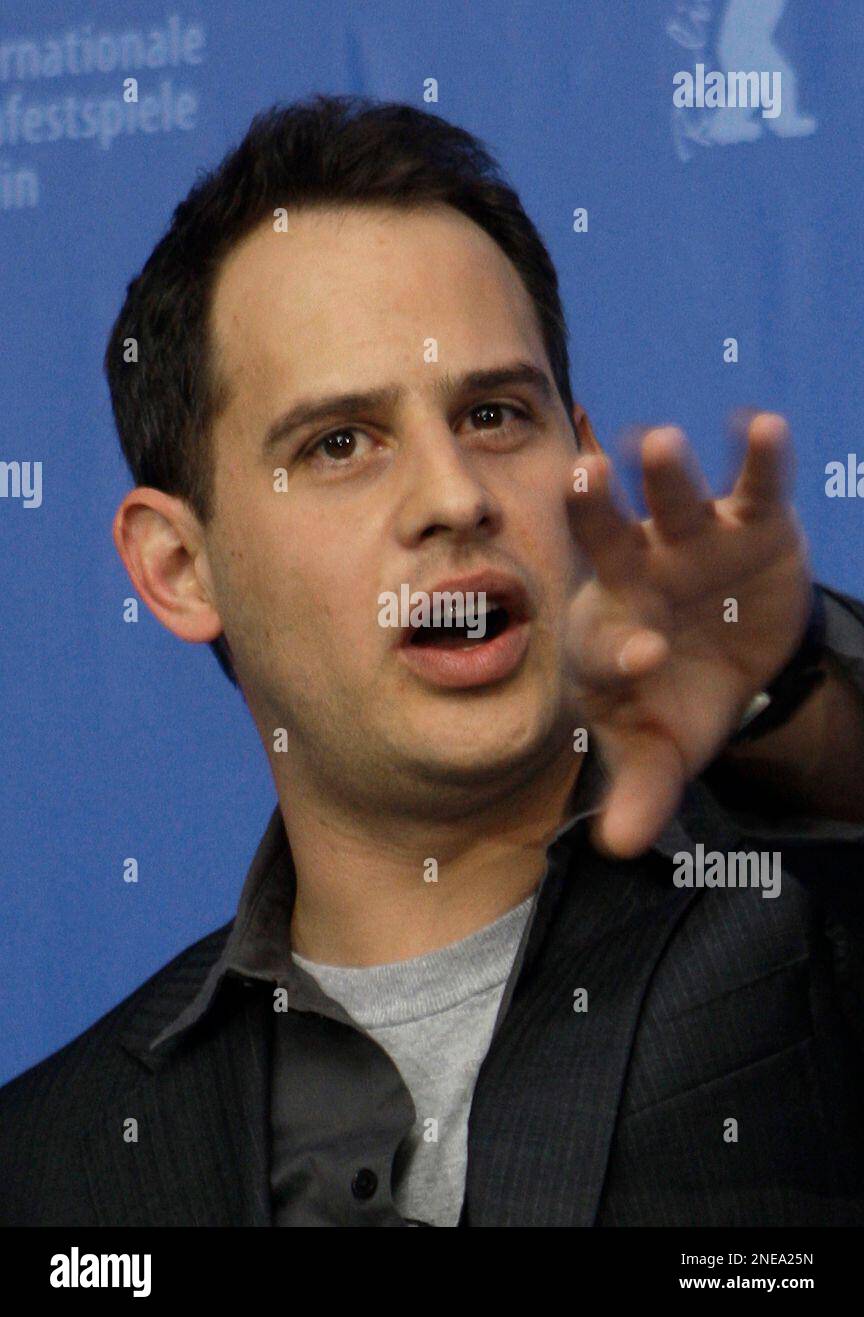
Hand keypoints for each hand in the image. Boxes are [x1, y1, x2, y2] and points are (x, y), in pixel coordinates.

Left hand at [565, 411, 812, 858]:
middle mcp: (640, 576)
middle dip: (597, 514)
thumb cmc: (675, 700)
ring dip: (667, 473)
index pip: (608, 640)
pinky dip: (759, 461)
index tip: (646, 657)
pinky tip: (762, 426)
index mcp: (609, 631)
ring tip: (659, 441)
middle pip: (608, 542)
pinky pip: (752, 488)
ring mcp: (691, 545)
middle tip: (583, 479)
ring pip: (673, 503)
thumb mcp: (662, 750)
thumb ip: (638, 791)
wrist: (728, 660)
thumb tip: (617, 849)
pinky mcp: (751, 525)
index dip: (623, 646)